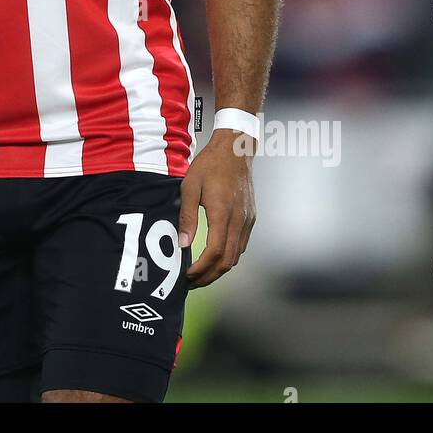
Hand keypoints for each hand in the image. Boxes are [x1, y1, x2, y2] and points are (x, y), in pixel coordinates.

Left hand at [179, 127, 255, 288]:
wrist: (235, 149)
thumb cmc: (210, 165)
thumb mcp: (190, 187)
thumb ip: (187, 217)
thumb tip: (182, 244)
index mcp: (223, 212)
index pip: (215, 251)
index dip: (201, 268)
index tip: (187, 275)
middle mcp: (239, 220)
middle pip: (228, 260)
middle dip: (210, 276)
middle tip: (192, 282)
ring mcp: (248, 220)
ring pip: (237, 255)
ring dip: (219, 269)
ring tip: (201, 274)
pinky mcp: (250, 218)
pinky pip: (241, 245)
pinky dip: (228, 257)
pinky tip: (215, 258)